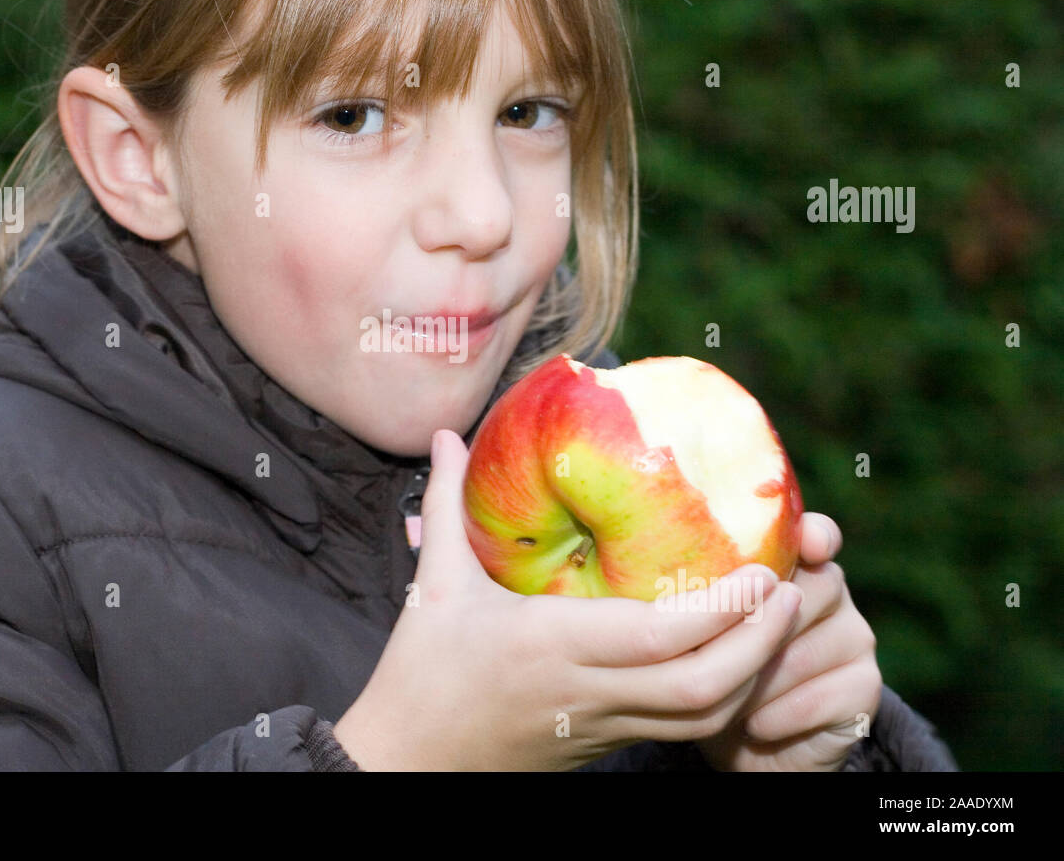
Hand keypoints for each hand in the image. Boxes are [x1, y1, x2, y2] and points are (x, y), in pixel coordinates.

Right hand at [332, 429, 803, 770]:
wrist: (408, 762)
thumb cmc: (420, 673)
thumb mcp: (433, 586)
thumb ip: (446, 505)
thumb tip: (447, 436)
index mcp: (552, 645)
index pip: (661, 637)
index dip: (725, 610)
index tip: (762, 570)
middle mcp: (588, 692)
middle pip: (704, 688)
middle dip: (761, 644)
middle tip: (790, 591)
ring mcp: (601, 726)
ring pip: (704, 720)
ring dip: (752, 674)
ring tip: (774, 621)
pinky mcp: (603, 745)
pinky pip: (680, 730)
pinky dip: (721, 696)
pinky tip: (733, 658)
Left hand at [696, 513, 882, 770]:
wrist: (746, 739)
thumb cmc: (709, 666)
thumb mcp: (692, 624)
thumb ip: (692, 592)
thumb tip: (652, 572)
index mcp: (791, 562)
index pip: (814, 534)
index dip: (812, 536)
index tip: (805, 547)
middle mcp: (831, 591)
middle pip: (801, 595)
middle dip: (747, 633)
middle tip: (705, 658)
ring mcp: (855, 637)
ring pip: (800, 652)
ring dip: (753, 682)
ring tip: (720, 700)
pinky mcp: (864, 687)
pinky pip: (816, 696)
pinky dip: (776, 714)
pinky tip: (753, 725)